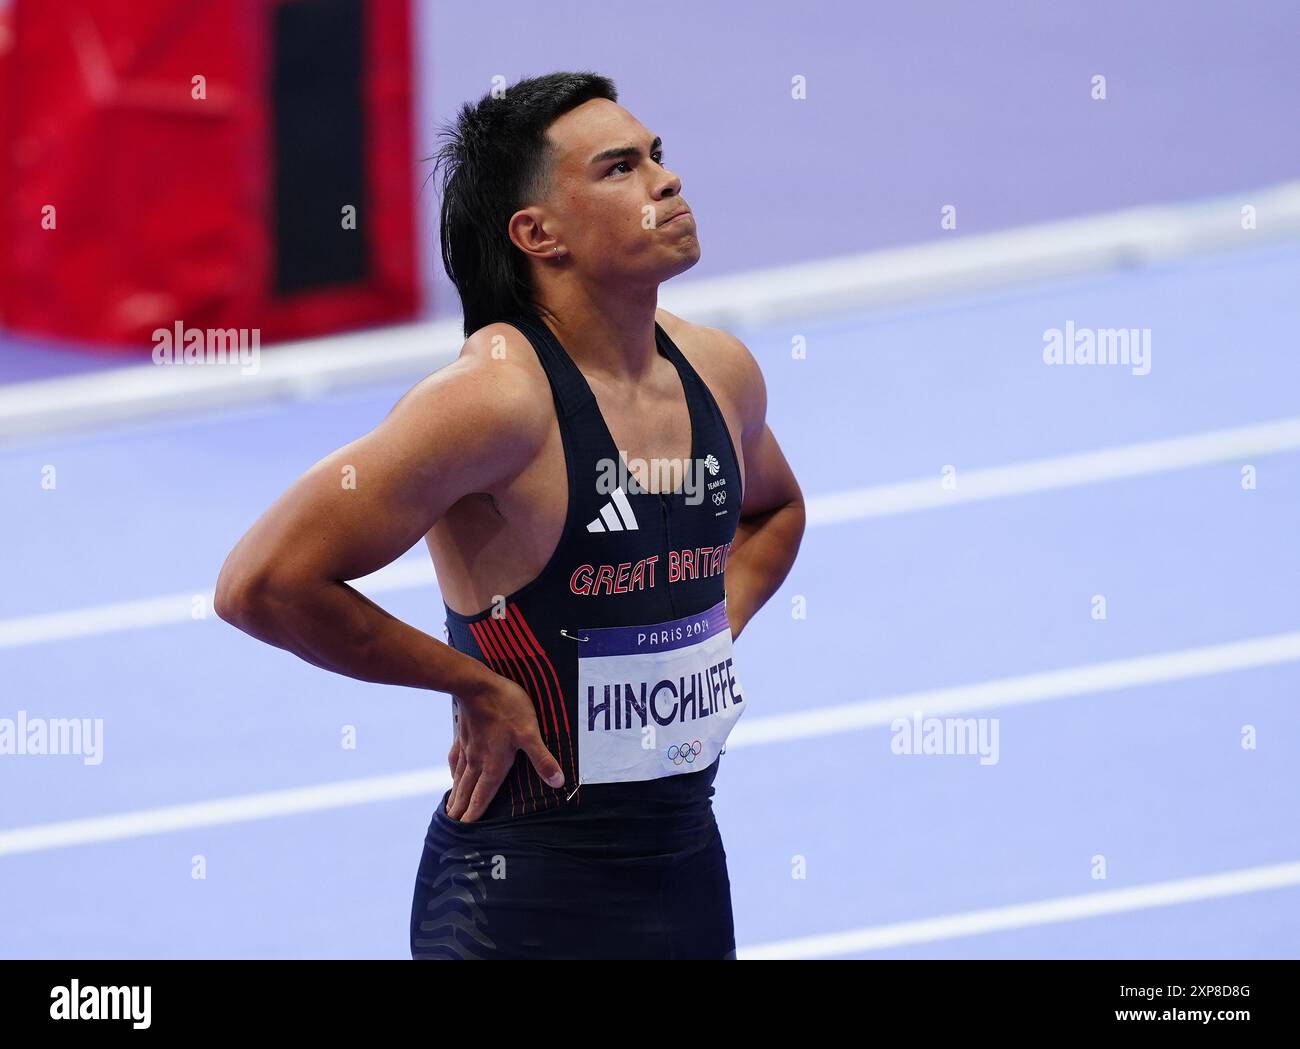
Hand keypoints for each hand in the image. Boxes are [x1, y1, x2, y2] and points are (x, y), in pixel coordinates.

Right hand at [445, 676, 563, 821]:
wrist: (477, 685)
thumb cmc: (506, 708)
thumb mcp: (530, 733)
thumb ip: (542, 759)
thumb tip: (558, 782)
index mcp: (493, 765)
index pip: (482, 797)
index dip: (474, 815)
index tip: (464, 830)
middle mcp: (477, 762)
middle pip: (467, 791)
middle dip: (460, 809)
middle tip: (452, 824)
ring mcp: (467, 748)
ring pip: (459, 777)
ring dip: (455, 794)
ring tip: (450, 806)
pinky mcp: (463, 735)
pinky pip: (455, 758)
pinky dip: (453, 771)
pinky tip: (452, 772)